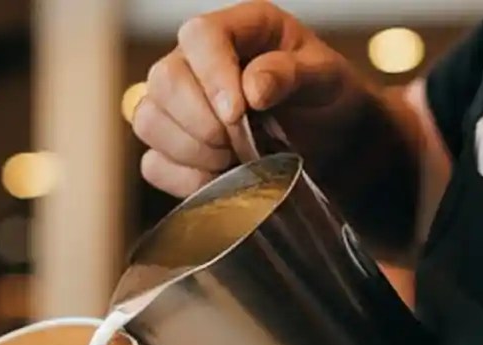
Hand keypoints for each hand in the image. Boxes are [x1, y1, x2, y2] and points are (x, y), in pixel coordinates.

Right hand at [133, 0, 367, 196]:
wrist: (332, 136)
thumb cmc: (327, 95)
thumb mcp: (326, 76)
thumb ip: (292, 73)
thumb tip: (252, 88)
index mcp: (239, 28)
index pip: (199, 36)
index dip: (212, 75)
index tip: (238, 113)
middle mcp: (198, 59)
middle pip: (164, 80)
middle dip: (201, 121)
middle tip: (242, 142)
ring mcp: (180, 103)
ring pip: (150, 121)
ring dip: (191, 150)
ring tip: (234, 158)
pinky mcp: (176, 145)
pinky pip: (155, 164)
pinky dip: (185, 178)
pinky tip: (221, 178)